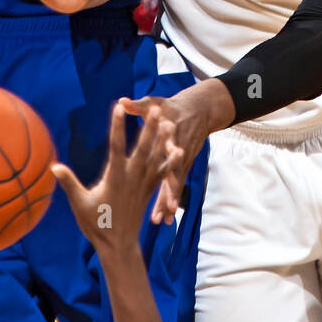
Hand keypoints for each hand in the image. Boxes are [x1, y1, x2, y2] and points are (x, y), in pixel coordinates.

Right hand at [52, 102, 182, 253]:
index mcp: (114, 178)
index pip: (116, 146)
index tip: (119, 108)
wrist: (118, 245)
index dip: (117, 126)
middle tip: (156, 109)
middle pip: (142, 149)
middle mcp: (132, 179)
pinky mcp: (149, 191)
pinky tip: (180, 151)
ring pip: (155, 158)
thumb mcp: (79, 204)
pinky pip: (163, 174)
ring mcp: (143, 185)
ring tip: (170, 122)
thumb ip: (69, 183)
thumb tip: (53, 166)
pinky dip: (171, 162)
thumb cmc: (96, 224)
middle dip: (149, 128)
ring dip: (162, 140)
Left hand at [120, 80, 234, 222]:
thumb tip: (122, 101)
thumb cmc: (171, 107)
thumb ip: (138, 105)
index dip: (169, 156)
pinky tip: (167, 218)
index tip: (168, 166)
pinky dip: (171, 200)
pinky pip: (174, 186)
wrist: (199, 110)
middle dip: (170, 192)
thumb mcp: (155, 103)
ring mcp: (181, 161)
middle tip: (166, 209)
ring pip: (175, 184)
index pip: (168, 146)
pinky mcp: (181, 167)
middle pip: (174, 173)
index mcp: (170, 134)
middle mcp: (177, 150)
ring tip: (164, 220)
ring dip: (170, 200)